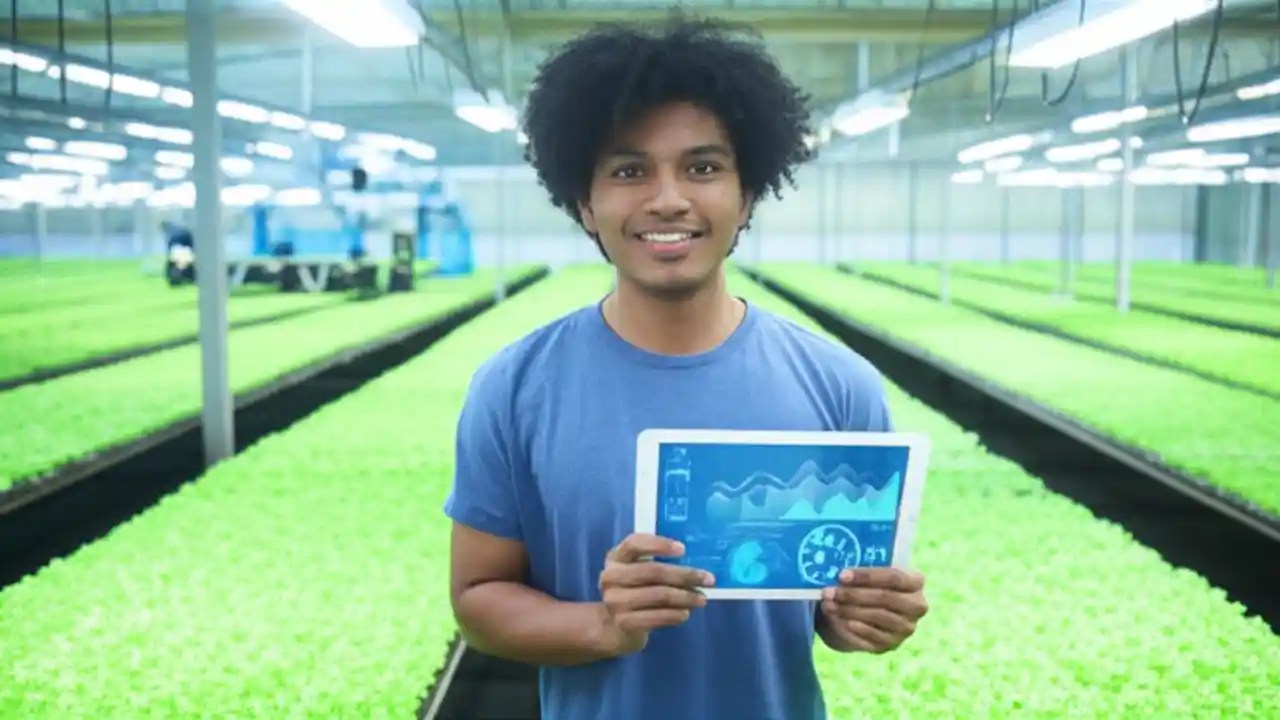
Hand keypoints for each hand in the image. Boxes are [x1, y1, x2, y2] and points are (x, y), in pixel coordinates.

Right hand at [596, 533, 714, 655]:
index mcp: (616, 557)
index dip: (659, 544)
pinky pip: (656, 617)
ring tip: (702, 598)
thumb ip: (659, 563)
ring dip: (685, 597)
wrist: (614, 625)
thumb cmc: (635, 590)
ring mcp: (615, 601)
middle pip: (652, 571)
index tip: (684, 549)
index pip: (634, 543)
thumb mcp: (638, 570)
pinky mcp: (624, 622)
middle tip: (709, 579)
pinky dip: (675, 615)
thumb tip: (697, 566)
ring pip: (659, 595)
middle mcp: (611, 577)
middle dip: (684, 575)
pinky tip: (686, 613)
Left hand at [819, 567, 927, 653]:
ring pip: (877, 616)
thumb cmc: (869, 586)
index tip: (842, 575)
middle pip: (885, 597)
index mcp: (915, 582)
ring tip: (830, 603)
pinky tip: (841, 619)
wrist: (867, 614)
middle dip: (854, 594)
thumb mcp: (868, 575)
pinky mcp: (892, 644)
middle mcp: (917, 606)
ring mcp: (906, 628)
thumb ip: (860, 573)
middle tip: (831, 591)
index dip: (867, 576)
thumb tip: (838, 576)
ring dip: (850, 609)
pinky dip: (855, 627)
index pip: (894, 577)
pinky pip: (873, 635)